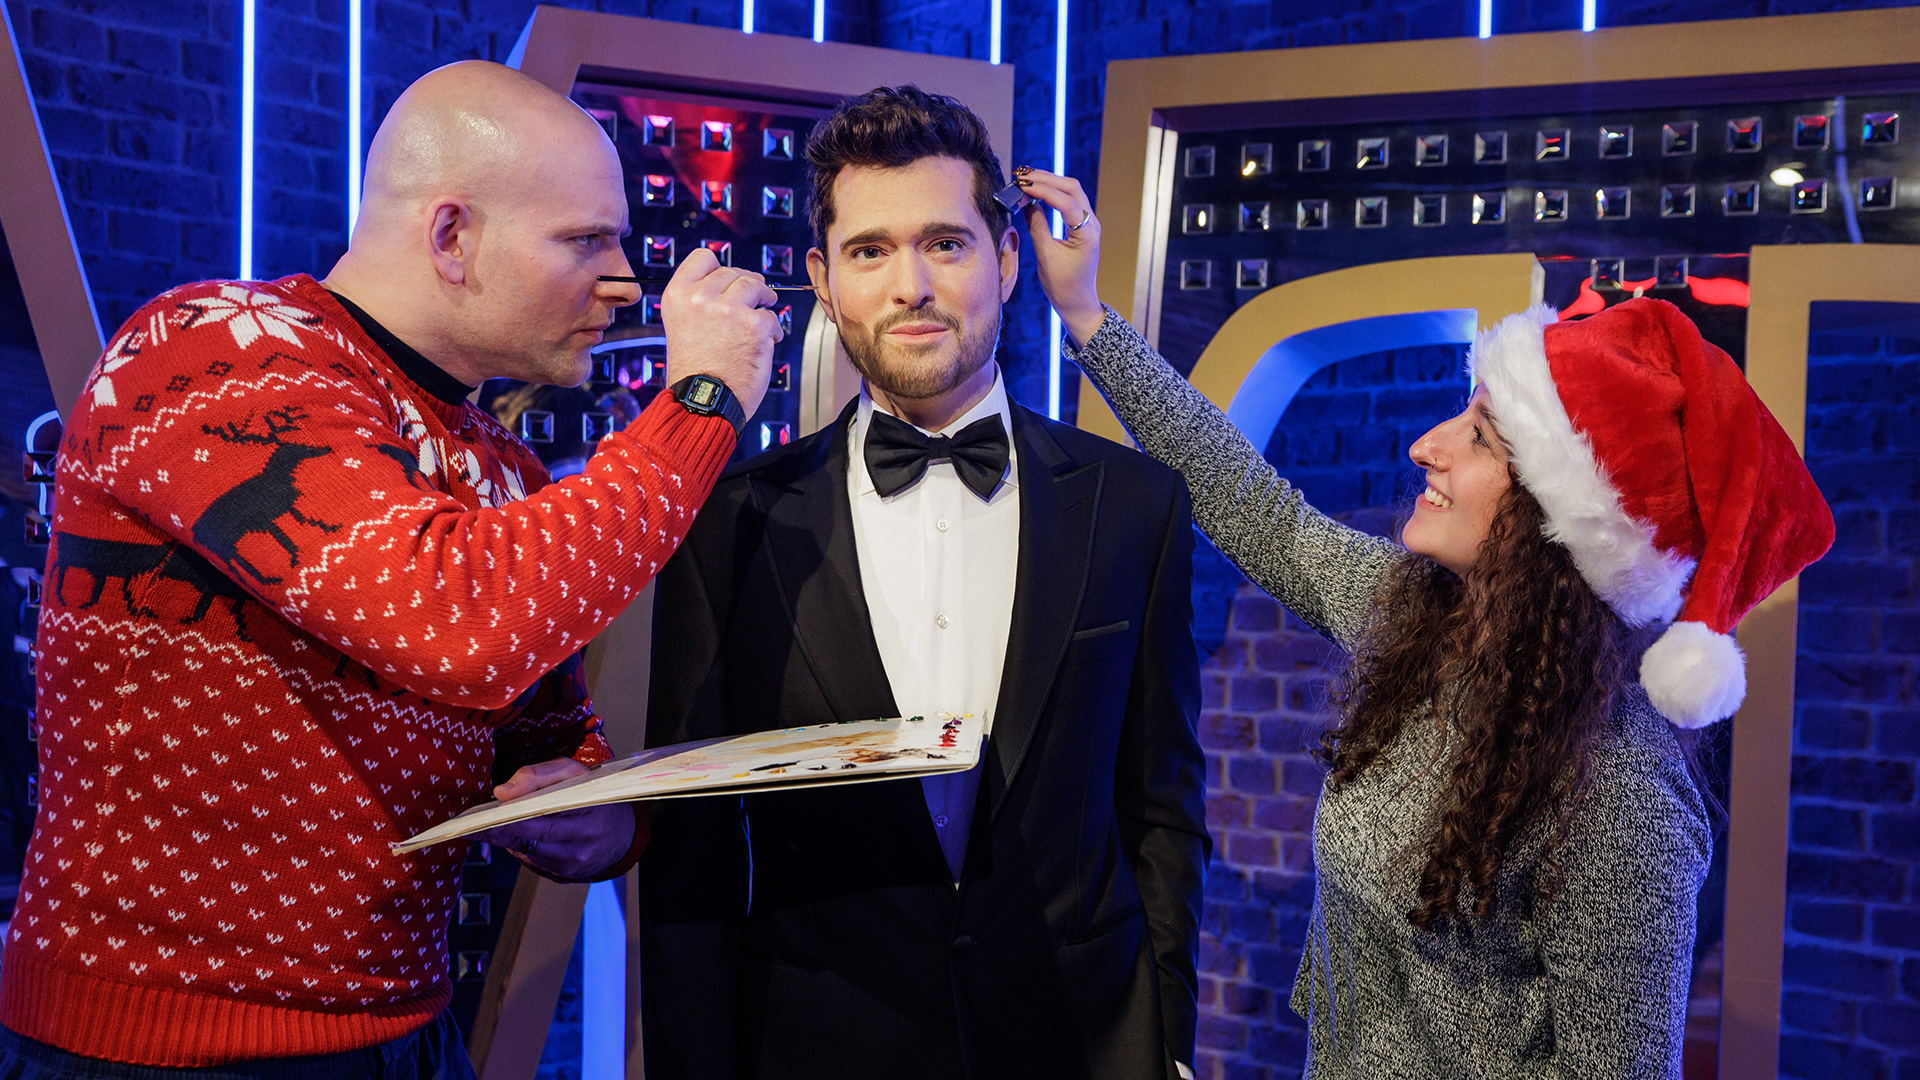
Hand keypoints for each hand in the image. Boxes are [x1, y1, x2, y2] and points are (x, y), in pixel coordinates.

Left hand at [473, 758, 640, 881]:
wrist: (621, 832)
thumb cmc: (590, 794)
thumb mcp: (571, 772)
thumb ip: (537, 774)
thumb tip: (501, 792)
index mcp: (590, 805)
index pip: (548, 809)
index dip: (516, 811)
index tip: (490, 810)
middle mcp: (586, 836)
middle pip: (536, 834)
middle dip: (503, 829)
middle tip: (475, 825)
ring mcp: (577, 859)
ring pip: (531, 850)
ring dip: (505, 840)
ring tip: (482, 829)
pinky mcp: (567, 873)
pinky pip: (534, 860)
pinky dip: (518, 848)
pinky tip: (506, 838)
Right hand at [660, 248, 781, 418]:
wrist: (703, 401)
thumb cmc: (694, 371)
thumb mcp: (683, 326)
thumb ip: (700, 302)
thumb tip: (729, 285)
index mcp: (678, 295)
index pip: (703, 257)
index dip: (720, 267)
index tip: (729, 278)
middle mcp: (700, 297)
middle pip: (733, 271)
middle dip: (747, 283)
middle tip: (756, 295)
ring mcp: (729, 309)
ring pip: (755, 286)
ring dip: (764, 298)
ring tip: (765, 310)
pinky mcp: (754, 324)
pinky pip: (771, 315)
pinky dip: (772, 327)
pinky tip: (766, 340)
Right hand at [1014, 167, 1105, 347]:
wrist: (1077, 302)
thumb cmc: (1063, 286)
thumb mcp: (1046, 257)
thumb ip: (1037, 228)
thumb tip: (1027, 204)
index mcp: (1087, 234)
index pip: (1066, 202)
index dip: (1043, 190)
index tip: (1023, 185)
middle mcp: (1091, 223)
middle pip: (1072, 188)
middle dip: (1046, 178)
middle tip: (1021, 175)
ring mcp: (1088, 222)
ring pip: (1071, 191)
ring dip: (1049, 182)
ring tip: (1025, 178)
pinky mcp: (1081, 225)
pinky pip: (1068, 200)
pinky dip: (1052, 192)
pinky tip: (1035, 191)